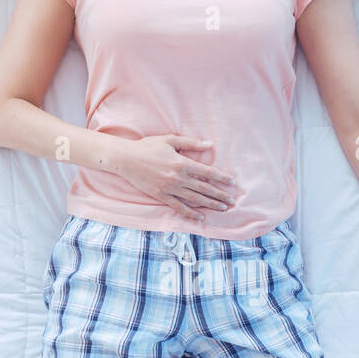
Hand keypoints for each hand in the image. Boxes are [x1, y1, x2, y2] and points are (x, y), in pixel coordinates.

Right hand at [116, 134, 238, 222]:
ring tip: (222, 208)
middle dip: (220, 195)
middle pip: (204, 188)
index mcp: (182, 163)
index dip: (221, 178)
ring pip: (194, 199)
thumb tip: (210, 144)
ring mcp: (169, 188)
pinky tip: (201, 217)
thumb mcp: (170, 140)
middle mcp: (178, 178)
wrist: (126, 159)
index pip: (207, 172)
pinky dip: (190, 213)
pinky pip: (179, 206)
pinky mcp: (161, 196)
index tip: (232, 183)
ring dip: (210, 204)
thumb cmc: (148, 147)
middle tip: (232, 201)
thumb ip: (191, 143)